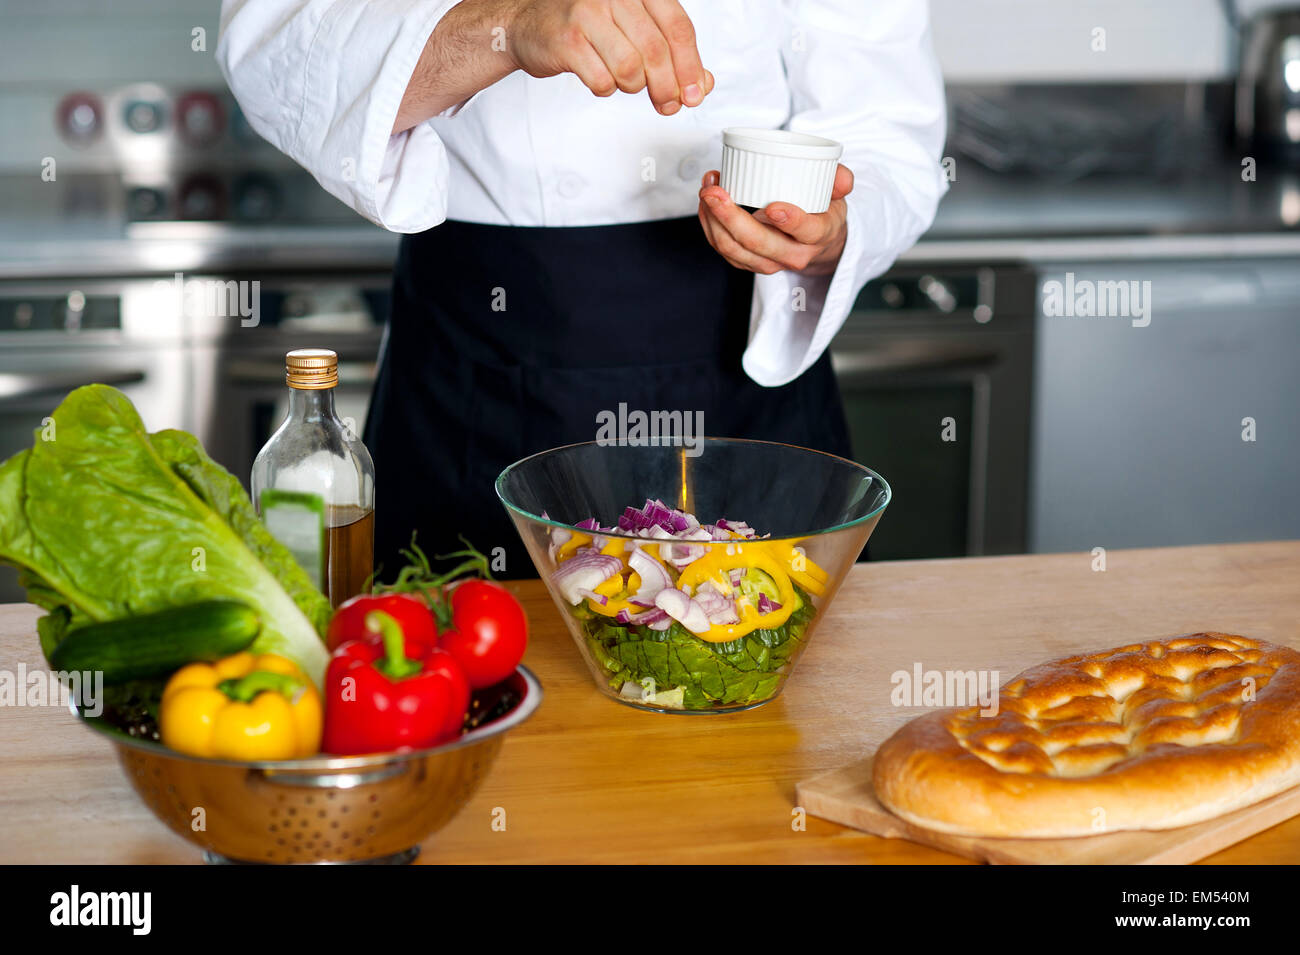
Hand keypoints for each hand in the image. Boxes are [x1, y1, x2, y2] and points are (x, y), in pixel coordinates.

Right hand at [504, 0, 713, 114]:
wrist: (529, 25)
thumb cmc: (585, 26)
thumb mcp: (633, 31)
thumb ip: (669, 53)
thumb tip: (700, 84)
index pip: (677, 27)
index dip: (690, 66)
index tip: (694, 94)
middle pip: (657, 52)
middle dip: (667, 87)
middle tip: (668, 104)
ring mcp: (589, 14)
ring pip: (631, 69)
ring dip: (633, 87)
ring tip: (624, 81)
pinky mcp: (568, 40)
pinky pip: (602, 81)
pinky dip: (606, 88)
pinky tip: (599, 77)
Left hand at [697, 165, 853, 275]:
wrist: (815, 243)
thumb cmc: (822, 211)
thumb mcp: (837, 194)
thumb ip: (840, 181)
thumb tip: (841, 178)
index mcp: (818, 234)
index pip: (807, 231)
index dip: (790, 221)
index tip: (772, 207)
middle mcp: (792, 254)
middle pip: (758, 242)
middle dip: (730, 217)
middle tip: (714, 191)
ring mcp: (768, 262)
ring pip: (734, 248)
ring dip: (713, 219)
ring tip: (707, 188)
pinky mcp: (748, 262)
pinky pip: (723, 248)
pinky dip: (709, 225)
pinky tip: (705, 202)